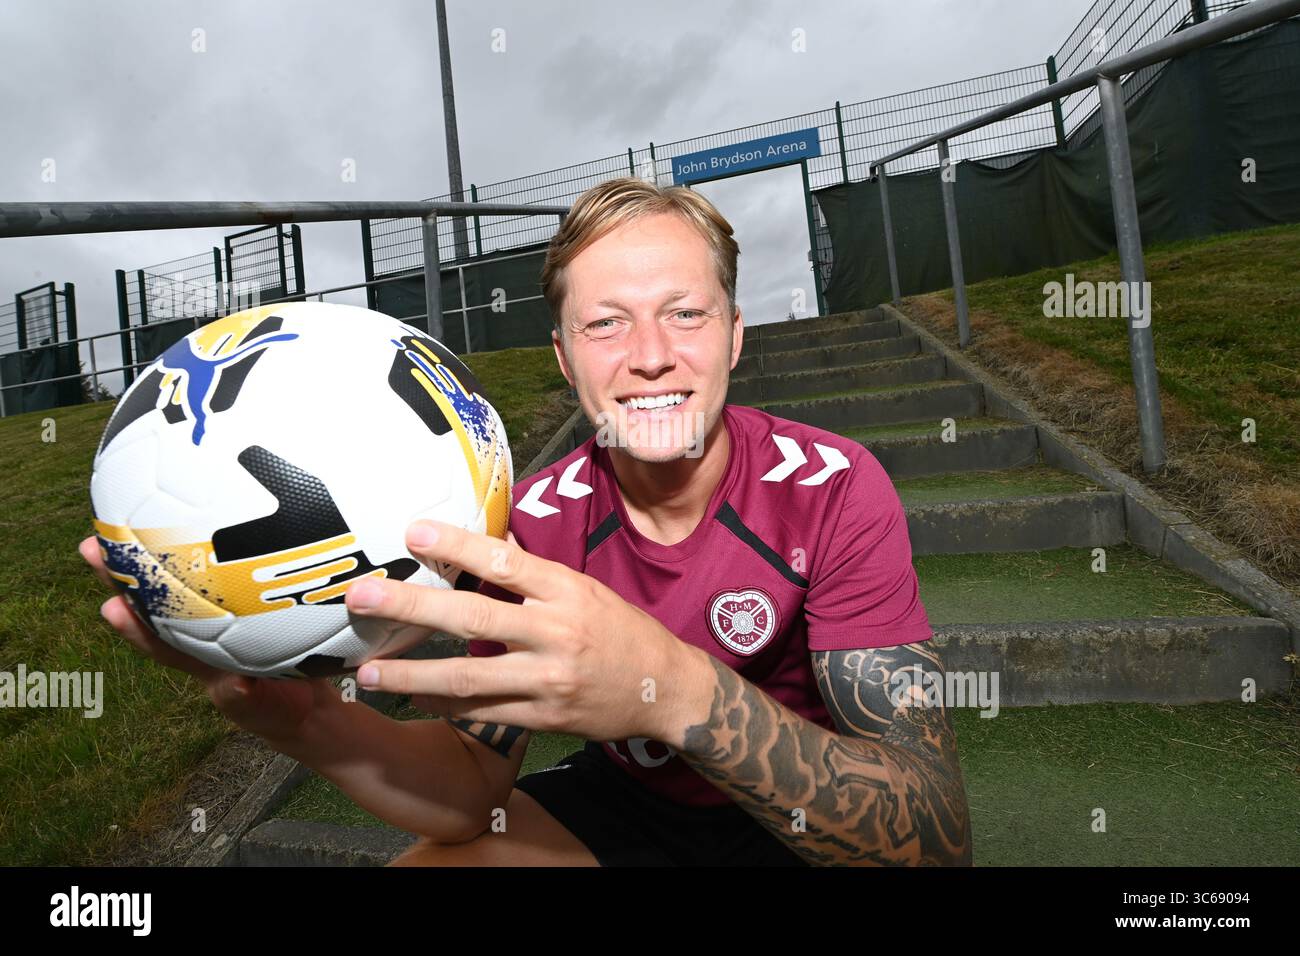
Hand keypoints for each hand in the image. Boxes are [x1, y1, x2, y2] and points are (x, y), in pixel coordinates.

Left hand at [79, 535, 337, 743]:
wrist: (302, 705)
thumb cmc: (276, 710)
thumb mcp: (266, 708)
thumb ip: (251, 696)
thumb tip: (240, 686)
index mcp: (199, 663)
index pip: (159, 643)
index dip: (134, 627)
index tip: (111, 608)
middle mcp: (197, 638)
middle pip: (154, 606)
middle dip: (123, 578)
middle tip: (90, 548)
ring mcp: (213, 622)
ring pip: (178, 587)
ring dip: (151, 559)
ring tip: (125, 523)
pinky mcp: (238, 607)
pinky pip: (215, 577)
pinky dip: (202, 556)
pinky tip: (196, 525)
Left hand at [345, 520, 709, 742]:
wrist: (664, 688)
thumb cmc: (618, 630)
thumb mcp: (584, 590)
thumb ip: (533, 576)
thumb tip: (479, 547)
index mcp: (567, 591)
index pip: (505, 561)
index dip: (457, 546)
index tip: (412, 532)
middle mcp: (556, 632)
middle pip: (475, 617)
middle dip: (413, 606)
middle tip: (363, 596)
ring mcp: (549, 679)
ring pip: (470, 677)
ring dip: (412, 673)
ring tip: (367, 670)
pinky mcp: (544, 718)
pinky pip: (483, 712)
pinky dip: (444, 705)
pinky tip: (411, 697)